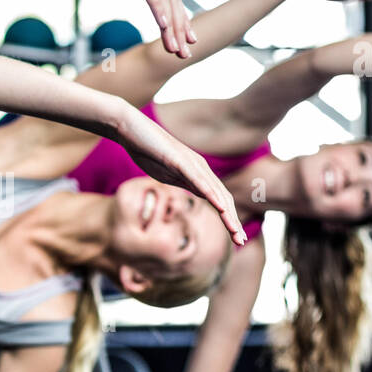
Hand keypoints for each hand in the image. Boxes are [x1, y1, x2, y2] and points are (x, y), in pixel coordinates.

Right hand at [119, 107, 245, 244]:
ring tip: (235, 231)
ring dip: (228, 214)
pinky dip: (212, 195)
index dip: (228, 220)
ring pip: (216, 193)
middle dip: (233, 222)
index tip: (235, 239)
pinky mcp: (181, 161)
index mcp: (198, 174)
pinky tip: (221, 208)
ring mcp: (192, 164)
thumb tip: (198, 194)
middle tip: (241, 242)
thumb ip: (185, 184)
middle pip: (223, 199)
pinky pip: (199, 181)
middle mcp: (201, 169)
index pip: (218, 201)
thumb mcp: (168, 175)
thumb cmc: (146, 150)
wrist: (131, 129)